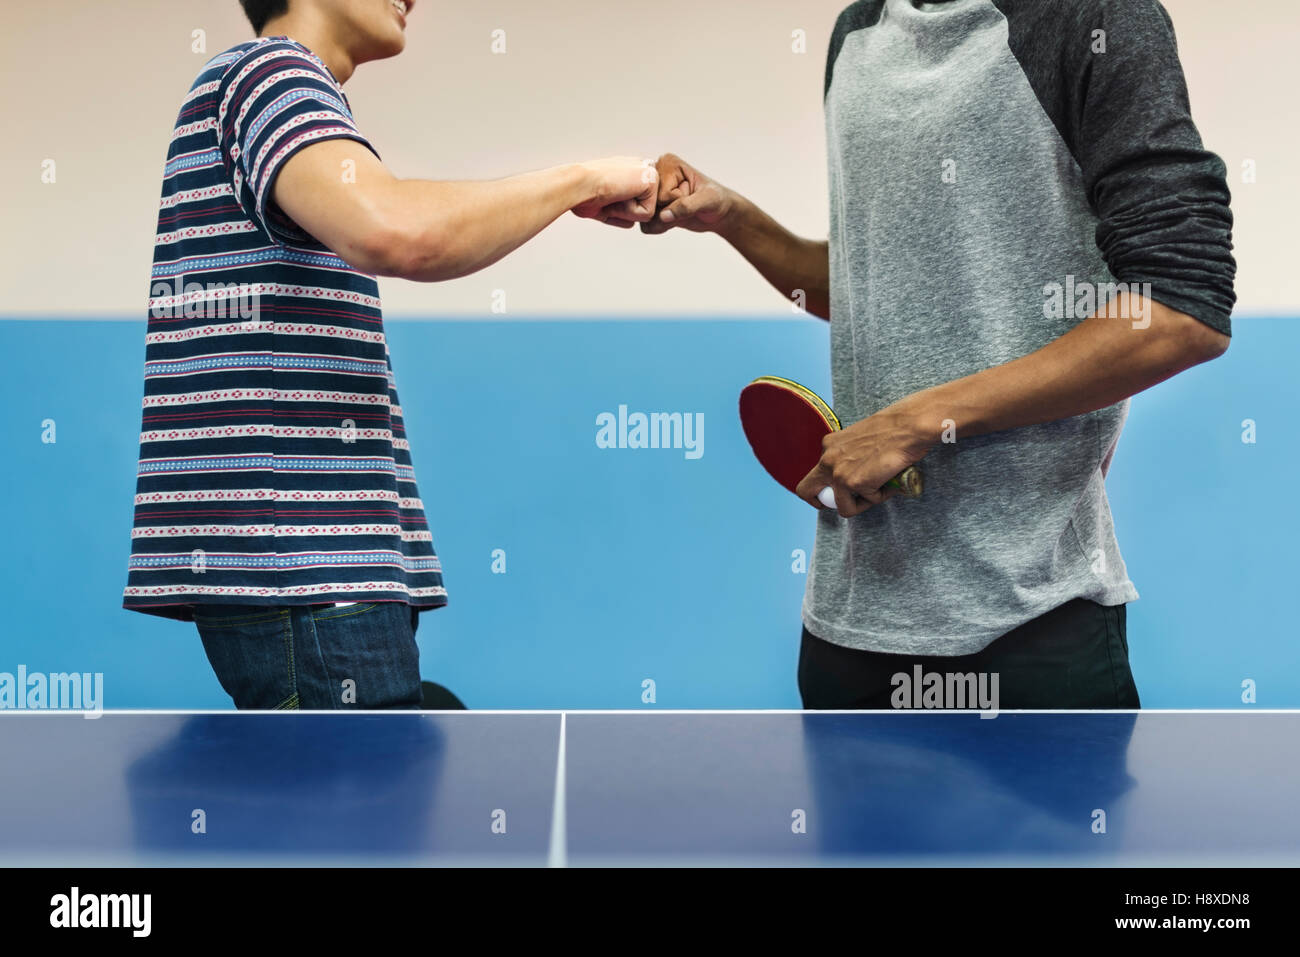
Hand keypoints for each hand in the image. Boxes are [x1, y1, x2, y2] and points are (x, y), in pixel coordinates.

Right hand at [571, 157, 658, 226]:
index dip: (619, 211)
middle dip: (624, 212)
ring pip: (647, 212)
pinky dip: (629, 212)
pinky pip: (647, 213)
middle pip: (643, 209)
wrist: (577, 185)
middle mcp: (641, 168)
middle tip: (607, 196)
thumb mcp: (605, 204)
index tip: (603, 198)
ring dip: (626, 212)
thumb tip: (633, 222)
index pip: (636, 204)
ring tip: (612, 196)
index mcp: (630, 171)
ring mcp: (648, 172)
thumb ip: (622, 209)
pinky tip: (617, 195)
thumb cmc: (584, 194)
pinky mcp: (652, 180)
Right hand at [640, 153, 735, 234]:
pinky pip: (646, 225)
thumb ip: (686, 206)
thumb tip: (664, 215)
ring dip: (664, 221)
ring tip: (681, 212)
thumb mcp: (707, 200)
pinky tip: (674, 219)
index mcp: (668, 164)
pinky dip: (660, 227)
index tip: (690, 195)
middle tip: (686, 205)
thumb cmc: (717, 199)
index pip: (660, 193)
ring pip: (645, 216)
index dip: (676, 200)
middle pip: (648, 204)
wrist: (719, 212)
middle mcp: (656, 175)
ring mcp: (652, 192)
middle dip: (668, 212)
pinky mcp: (651, 206)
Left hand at [795, 402, 933, 517]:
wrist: (908, 426)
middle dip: (821, 502)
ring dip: (861, 503)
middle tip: (843, 503)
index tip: (842, 490)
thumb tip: (857, 476)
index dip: (828, 486)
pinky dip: (878, 498)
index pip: (817, 472)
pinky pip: (864, 504)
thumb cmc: (894, 430)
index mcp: (829, 444)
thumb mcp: (861, 440)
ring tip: (880, 488)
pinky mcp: (852, 483)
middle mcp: (827, 458)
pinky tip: (888, 482)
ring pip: (840, 506)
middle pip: (805, 491)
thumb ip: (851, 456)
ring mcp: (837, 473)